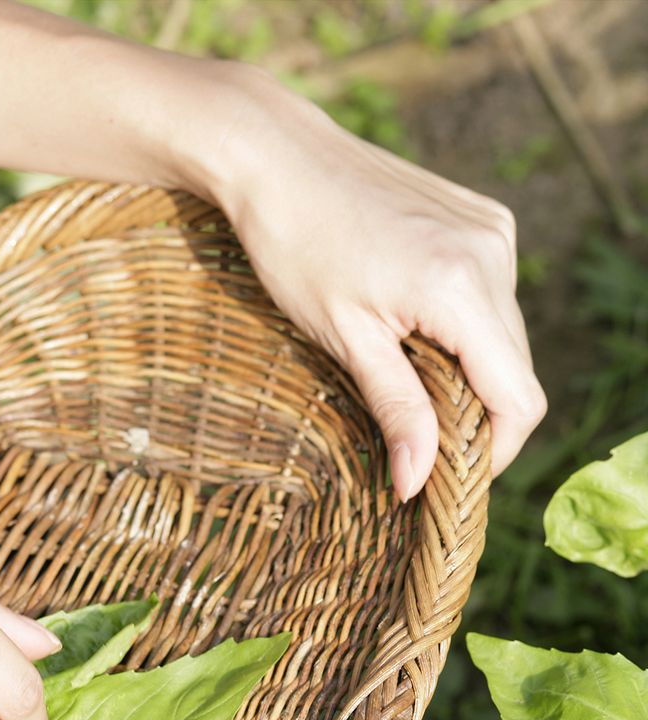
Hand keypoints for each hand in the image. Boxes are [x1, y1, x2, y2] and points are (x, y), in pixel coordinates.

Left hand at [204, 70, 546, 499]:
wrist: (278, 156)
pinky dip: (465, 331)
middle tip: (420, 444)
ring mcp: (493, 231)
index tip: (448, 477)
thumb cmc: (295, 246)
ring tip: (408, 380)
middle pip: (517, 371)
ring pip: (506, 337)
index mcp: (461, 288)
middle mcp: (492, 254)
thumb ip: (396, 411)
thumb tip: (418, 485)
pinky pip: (493, 298)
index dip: (494, 452)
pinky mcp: (484, 219)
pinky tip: (415, 332)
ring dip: (471, 374)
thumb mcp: (345, 340)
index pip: (518, 399)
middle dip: (478, 417)